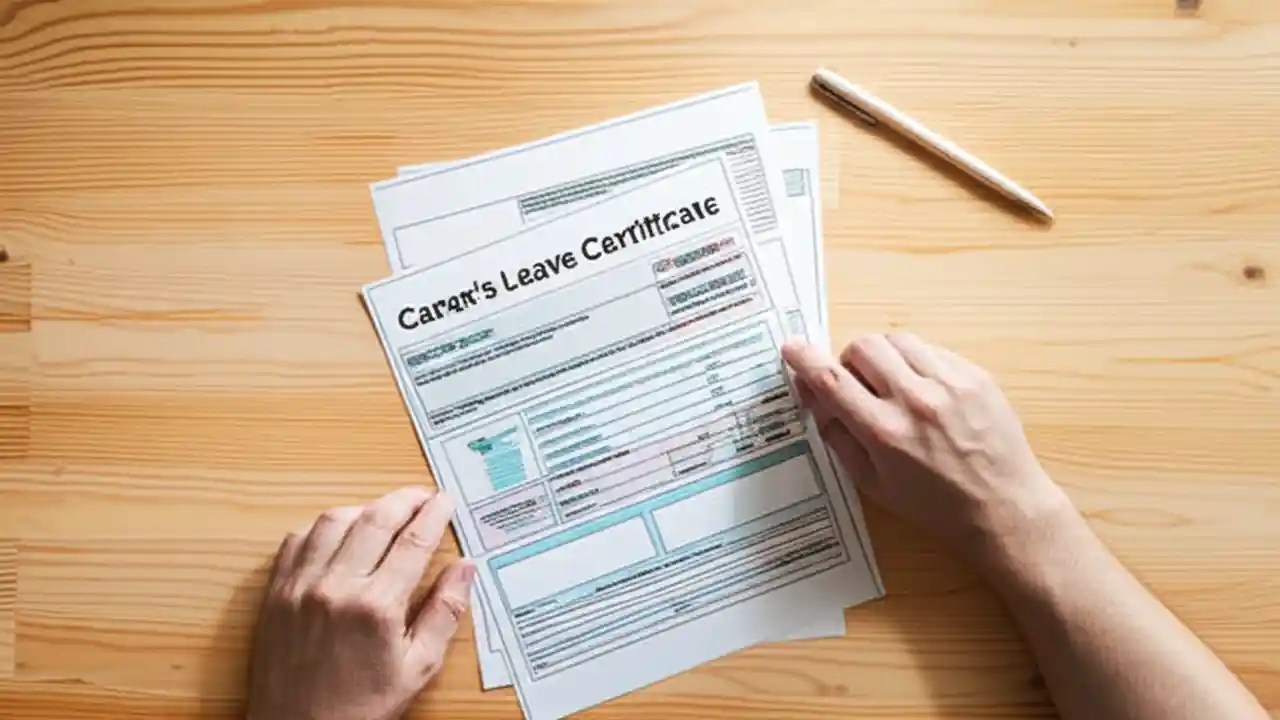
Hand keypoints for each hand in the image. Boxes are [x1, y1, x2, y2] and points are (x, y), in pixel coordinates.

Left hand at [247, 487, 474, 719]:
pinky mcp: (276, 592)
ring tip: (383, 514)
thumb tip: (465, 568)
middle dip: (404, 500)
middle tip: (421, 496)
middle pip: (376, 519)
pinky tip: (338, 535)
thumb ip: (445, 613)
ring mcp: (301, 586)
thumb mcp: (417, 668)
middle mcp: (336, 587)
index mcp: (377, 607)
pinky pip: (296, 541)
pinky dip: (320, 528)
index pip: (414, 541)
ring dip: (363, 509)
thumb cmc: (361, 707)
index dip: (434, 514)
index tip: (445, 501)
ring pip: (333, 521)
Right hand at [782, 333, 1070, 561]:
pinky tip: (924, 389)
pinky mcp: (975, 376)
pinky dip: (916, 362)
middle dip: (849, 360)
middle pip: (862, 346)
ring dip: (882, 356)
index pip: (832, 380)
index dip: (805, 360)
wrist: (1004, 508)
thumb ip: (839, 439)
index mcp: (885, 433)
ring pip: (897, 339)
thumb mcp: (874, 485)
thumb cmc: (935, 506)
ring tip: (891, 383)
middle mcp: (916, 401)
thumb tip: (815, 400)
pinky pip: (931, 349)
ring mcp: (950, 383)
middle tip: (857, 384)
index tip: (791, 348)